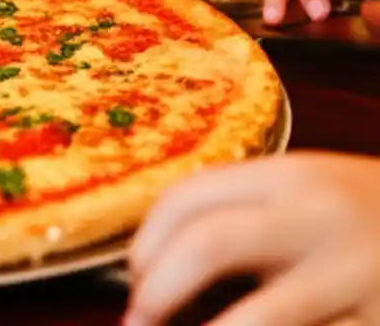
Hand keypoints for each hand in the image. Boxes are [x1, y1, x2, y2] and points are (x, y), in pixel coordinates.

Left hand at [127, 153, 379, 325]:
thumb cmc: (372, 221)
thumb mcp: (312, 198)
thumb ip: (246, 217)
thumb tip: (150, 266)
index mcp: (295, 178)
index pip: (188, 198)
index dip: (144, 244)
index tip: (133, 276)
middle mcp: (324, 220)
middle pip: (209, 244)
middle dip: (157, 290)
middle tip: (136, 321)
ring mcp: (360, 277)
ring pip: (260, 318)